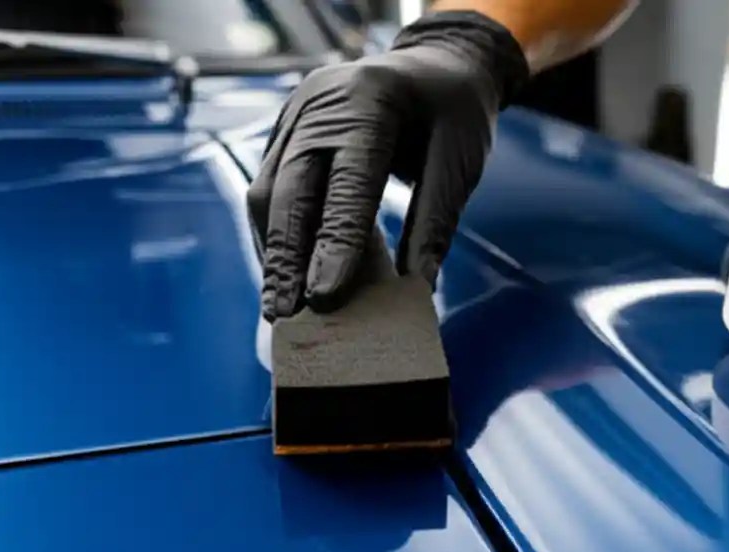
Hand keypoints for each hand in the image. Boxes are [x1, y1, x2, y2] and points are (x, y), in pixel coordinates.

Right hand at [247, 11, 528, 320]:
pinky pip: (271, 188)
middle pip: (288, 188)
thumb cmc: (455, 110)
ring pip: (268, 191)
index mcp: (369, 98)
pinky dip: (277, 235)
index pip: (346, 182)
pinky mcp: (287, 131)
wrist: (437, 62)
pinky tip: (285, 275)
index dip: (333, 242)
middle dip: (284, 256)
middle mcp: (319, 102)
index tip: (324, 296)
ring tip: (279, 306)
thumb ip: (435, 220)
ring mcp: (295, 113)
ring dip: (273, 251)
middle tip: (284, 313)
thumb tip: (415, 287)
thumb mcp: (460, 158)